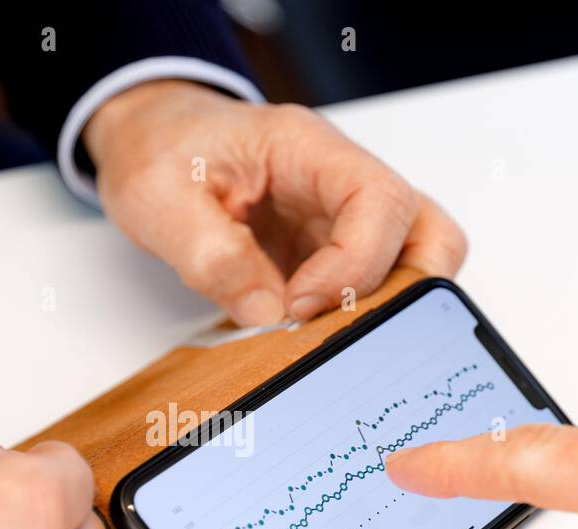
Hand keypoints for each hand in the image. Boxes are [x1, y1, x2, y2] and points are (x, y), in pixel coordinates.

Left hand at [84, 80, 467, 325]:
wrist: (151, 138)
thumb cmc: (158, 149)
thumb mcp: (158, 198)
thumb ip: (211, 255)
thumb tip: (267, 312)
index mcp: (308, 150)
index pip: (380, 202)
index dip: (354, 265)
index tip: (301, 305)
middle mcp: (340, 182)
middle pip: (427, 233)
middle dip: (405, 294)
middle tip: (341, 334)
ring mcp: (339, 220)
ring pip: (410, 265)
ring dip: (380, 311)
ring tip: (322, 341)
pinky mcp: (325, 254)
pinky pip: (367, 290)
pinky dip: (348, 322)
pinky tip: (303, 341)